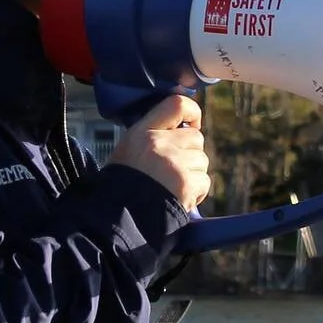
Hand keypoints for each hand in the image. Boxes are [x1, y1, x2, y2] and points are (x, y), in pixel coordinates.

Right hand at [108, 94, 210, 210]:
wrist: (118, 217)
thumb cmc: (122, 185)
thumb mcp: (128, 149)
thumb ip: (153, 136)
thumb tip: (182, 129)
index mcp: (142, 132)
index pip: (176, 104)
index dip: (192, 112)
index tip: (191, 123)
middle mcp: (159, 143)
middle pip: (195, 137)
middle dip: (190, 153)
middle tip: (173, 169)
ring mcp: (174, 163)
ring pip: (202, 160)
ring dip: (193, 174)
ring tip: (172, 186)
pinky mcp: (186, 184)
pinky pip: (204, 181)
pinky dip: (196, 192)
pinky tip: (179, 198)